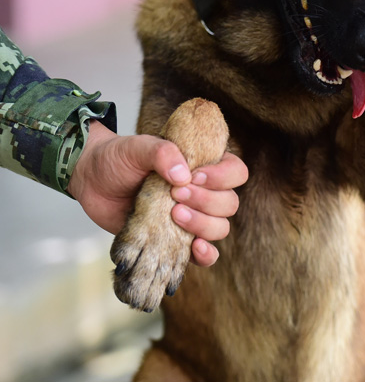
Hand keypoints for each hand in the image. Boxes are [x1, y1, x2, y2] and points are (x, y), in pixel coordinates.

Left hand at [68, 120, 247, 266]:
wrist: (92, 180)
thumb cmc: (119, 158)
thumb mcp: (138, 147)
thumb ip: (162, 152)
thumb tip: (182, 176)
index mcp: (204, 165)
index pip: (235, 172)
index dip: (222, 178)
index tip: (194, 177)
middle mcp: (204, 192)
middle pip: (229, 204)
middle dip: (207, 202)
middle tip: (175, 195)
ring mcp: (192, 217)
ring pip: (220, 228)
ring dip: (203, 225)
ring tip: (174, 215)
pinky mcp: (176, 240)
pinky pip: (205, 255)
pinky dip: (206, 255)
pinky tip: (196, 249)